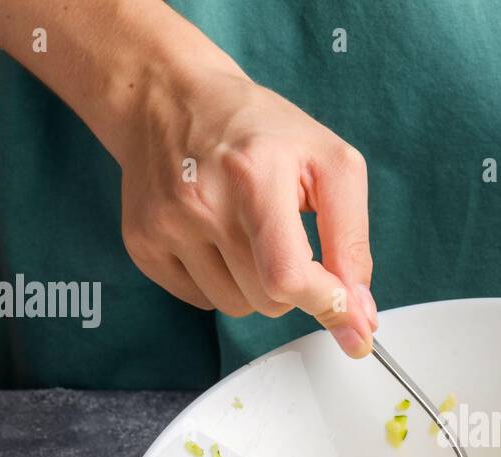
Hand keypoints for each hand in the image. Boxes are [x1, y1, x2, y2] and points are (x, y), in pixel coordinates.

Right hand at [114, 66, 376, 356]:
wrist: (170, 97)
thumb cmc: (259, 130)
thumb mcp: (330, 163)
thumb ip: (352, 240)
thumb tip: (358, 315)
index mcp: (254, 172)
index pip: (288, 276)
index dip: (326, 303)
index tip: (347, 311)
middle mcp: (201, 200)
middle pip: (267, 299)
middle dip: (294, 285)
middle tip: (288, 239)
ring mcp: (165, 224)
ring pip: (236, 307)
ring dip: (256, 285)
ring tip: (247, 232)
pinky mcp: (142, 243)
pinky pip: (202, 301)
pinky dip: (221, 281)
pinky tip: (215, 237)